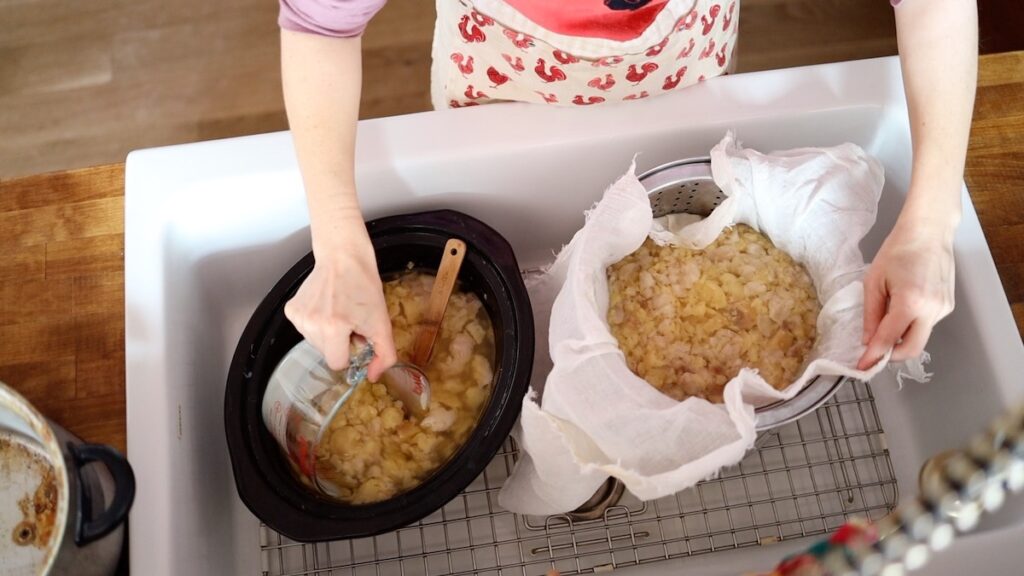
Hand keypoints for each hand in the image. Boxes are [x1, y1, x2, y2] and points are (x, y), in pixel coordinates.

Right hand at [284, 211, 396, 379]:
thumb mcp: (382, 322)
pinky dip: (316, 323)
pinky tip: (325, 307)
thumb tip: (372, 376)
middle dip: (340, 343)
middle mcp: (311, 324)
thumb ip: (384, 354)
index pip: (337, 363)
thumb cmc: (364, 287)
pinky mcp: (291, 310)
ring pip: (315, 343)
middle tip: (350, 321)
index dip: (350, 352)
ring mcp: (298, 317)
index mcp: (333, 328)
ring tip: (338, 312)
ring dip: (328, 333)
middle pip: (326, 353)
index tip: (357, 336)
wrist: (344, 257)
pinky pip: (306, 330)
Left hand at [858, 219, 954, 369]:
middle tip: (873, 352)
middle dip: (891, 356)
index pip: (889, 340)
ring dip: (901, 338)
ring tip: (886, 319)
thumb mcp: (874, 281)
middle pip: (912, 350)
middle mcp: (932, 309)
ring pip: (920, 338)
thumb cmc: (899, 250)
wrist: (929, 232)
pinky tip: (903, 306)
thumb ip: (871, 314)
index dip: (874, 356)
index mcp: (910, 302)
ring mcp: (943, 309)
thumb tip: (867, 340)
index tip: (862, 366)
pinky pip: (927, 325)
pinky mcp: (948, 306)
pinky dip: (911, 325)